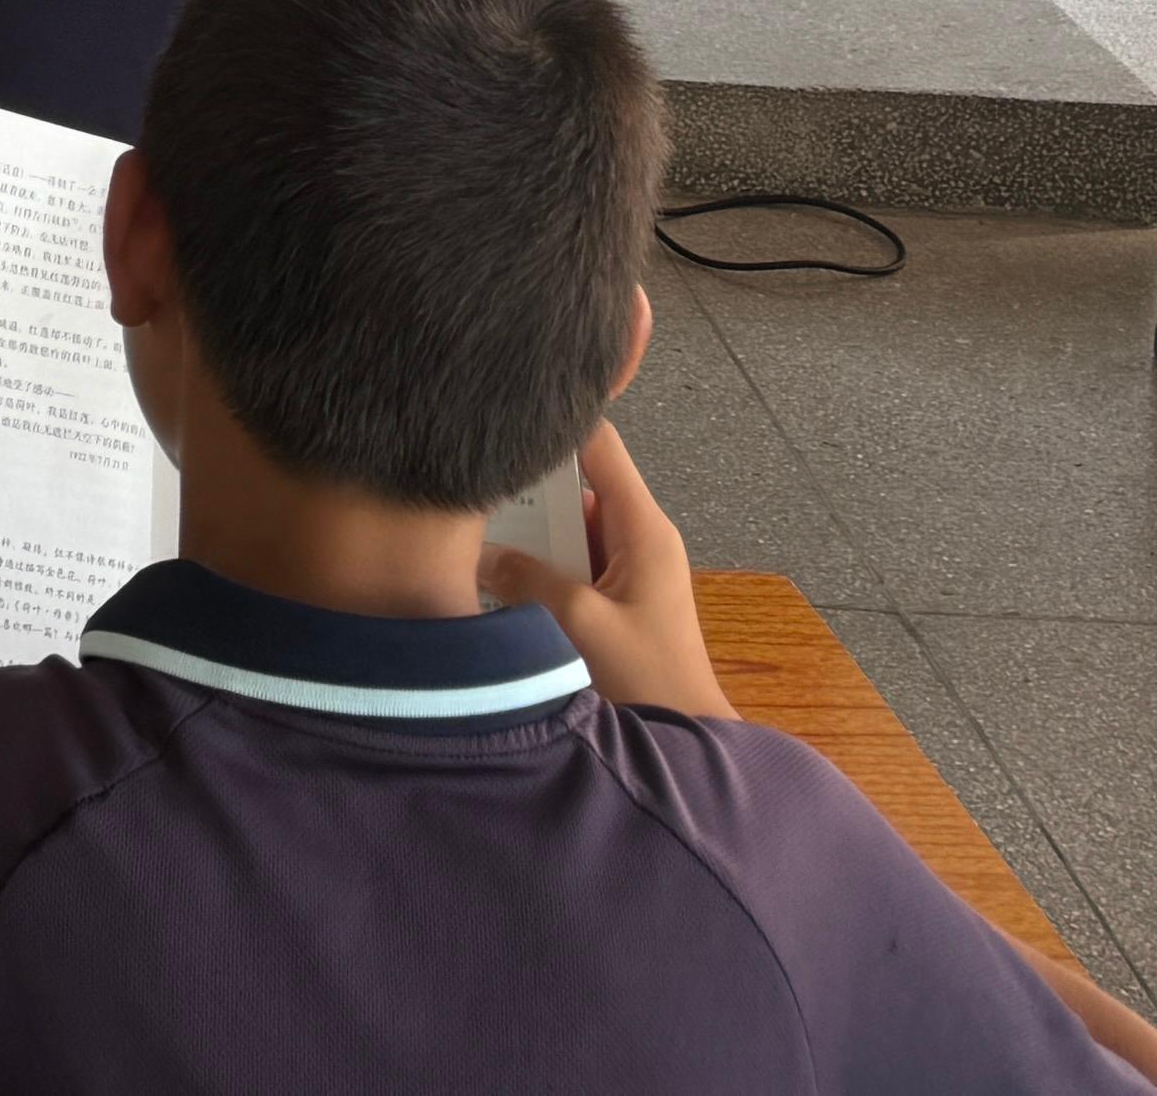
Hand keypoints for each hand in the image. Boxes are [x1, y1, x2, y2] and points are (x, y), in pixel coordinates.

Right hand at [477, 420, 726, 718]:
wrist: (685, 741)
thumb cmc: (646, 678)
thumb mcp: (580, 623)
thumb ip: (526, 579)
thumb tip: (478, 552)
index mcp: (643, 528)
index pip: (600, 446)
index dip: (558, 423)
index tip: (506, 414)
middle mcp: (637, 538)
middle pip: (575, 488)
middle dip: (527, 488)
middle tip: (471, 483)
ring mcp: (625, 570)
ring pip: (567, 530)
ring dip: (528, 534)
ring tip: (472, 526)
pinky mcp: (613, 600)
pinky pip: (569, 565)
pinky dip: (536, 567)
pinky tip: (494, 574)